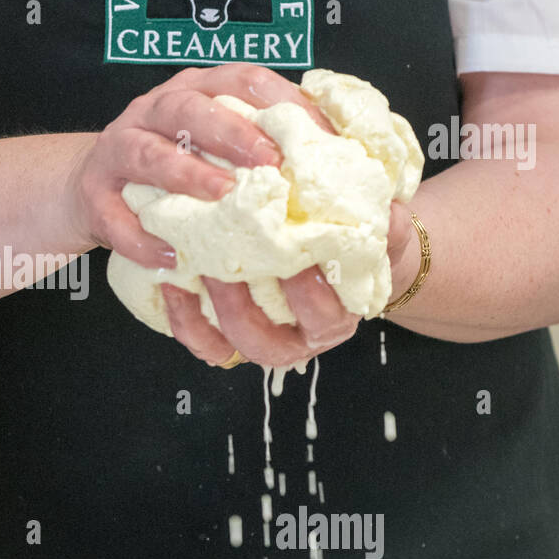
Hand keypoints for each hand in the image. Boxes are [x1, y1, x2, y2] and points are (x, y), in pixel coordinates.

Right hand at [63, 63, 332, 268]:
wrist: (92, 187)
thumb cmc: (175, 168)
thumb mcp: (218, 147)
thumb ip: (264, 149)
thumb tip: (345, 166)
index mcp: (196, 90)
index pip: (243, 80)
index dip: (283, 101)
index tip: (323, 136)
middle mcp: (155, 109)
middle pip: (190, 107)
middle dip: (232, 132)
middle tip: (270, 161)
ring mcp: (119, 147)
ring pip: (147, 151)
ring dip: (186, 173)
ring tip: (221, 197)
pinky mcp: (93, 192)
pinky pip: (112, 213)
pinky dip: (139, 236)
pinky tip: (170, 254)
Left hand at [163, 199, 415, 366]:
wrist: (332, 250)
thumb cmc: (352, 240)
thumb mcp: (381, 231)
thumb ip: (387, 226)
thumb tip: (384, 214)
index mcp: (335, 320)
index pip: (323, 319)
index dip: (307, 296)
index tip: (294, 262)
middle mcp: (295, 340)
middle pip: (266, 343)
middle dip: (244, 307)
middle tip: (228, 267)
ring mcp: (256, 338)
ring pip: (228, 343)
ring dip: (209, 310)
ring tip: (195, 267)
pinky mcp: (223, 332)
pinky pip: (200, 339)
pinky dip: (182, 316)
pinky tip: (172, 279)